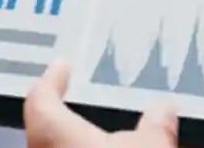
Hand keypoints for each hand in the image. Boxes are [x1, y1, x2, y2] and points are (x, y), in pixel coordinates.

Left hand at [25, 62, 177, 147]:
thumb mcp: (150, 146)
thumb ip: (155, 125)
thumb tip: (163, 108)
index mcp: (51, 131)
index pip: (40, 97)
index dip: (52, 78)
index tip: (63, 64)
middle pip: (47, 125)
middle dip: (68, 111)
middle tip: (86, 94)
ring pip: (60, 145)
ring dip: (80, 137)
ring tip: (108, 128)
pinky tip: (109, 145)